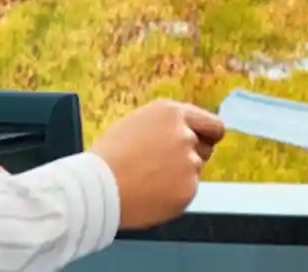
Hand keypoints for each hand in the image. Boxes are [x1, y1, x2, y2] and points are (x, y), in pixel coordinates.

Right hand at [89, 99, 224, 229]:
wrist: (96, 187)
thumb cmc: (109, 156)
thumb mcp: (137, 124)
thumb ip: (166, 126)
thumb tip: (188, 134)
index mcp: (171, 113)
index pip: (211, 123)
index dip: (210, 135)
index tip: (210, 142)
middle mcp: (185, 134)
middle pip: (205, 148)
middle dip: (191, 156)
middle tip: (162, 167)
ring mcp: (189, 163)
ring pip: (193, 171)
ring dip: (178, 176)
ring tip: (147, 180)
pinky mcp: (188, 189)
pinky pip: (185, 192)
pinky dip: (172, 195)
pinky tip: (149, 194)